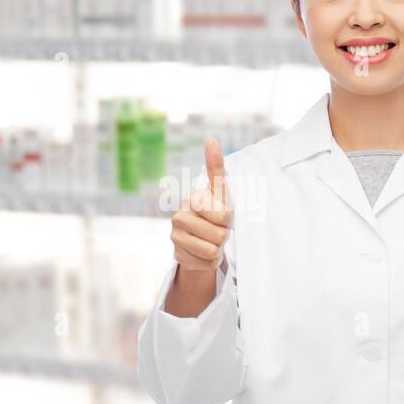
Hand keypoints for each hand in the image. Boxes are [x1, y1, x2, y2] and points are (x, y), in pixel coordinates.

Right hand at [171, 138, 232, 272]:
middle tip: (217, 230)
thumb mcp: (219, 192)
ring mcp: (175, 237)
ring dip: (217, 248)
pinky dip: (209, 261)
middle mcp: (178, 217)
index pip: (223, 215)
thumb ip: (216, 168)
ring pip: (212, 250)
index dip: (228, 218)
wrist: (202, 238)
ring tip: (211, 240)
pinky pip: (205, 263)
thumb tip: (211, 139)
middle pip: (219, 235)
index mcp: (191, 199)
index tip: (222, 215)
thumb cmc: (214, 211)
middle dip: (224, 235)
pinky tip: (203, 252)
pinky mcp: (177, 256)